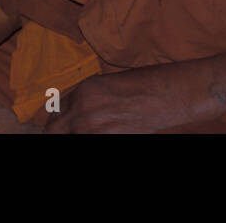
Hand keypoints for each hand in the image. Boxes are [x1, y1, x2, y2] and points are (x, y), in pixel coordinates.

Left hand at [44, 65, 208, 133]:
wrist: (170, 95)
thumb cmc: (147, 86)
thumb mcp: (110, 84)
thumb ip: (89, 98)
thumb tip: (77, 112)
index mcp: (83, 91)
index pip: (55, 110)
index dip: (58, 120)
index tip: (61, 125)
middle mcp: (83, 109)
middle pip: (54, 130)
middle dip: (57, 132)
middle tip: (63, 133)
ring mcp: (93, 127)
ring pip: (71, 136)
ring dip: (76, 134)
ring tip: (92, 130)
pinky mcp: (107, 138)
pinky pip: (88, 141)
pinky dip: (93, 137)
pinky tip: (109, 132)